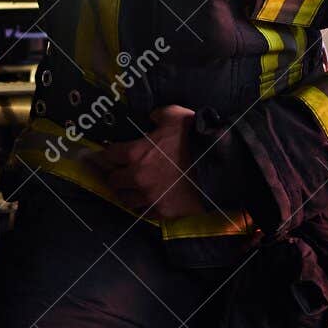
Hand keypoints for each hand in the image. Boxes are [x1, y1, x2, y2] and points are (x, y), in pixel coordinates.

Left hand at [94, 105, 208, 219]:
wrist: (218, 169)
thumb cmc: (195, 141)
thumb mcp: (176, 116)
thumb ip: (159, 114)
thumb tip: (152, 117)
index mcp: (135, 154)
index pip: (109, 155)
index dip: (110, 154)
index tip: (112, 155)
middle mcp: (137, 177)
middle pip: (113, 180)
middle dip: (116, 175)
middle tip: (121, 172)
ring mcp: (148, 197)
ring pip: (125, 199)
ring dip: (127, 193)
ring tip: (132, 189)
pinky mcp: (161, 211)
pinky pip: (143, 212)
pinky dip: (142, 207)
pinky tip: (147, 201)